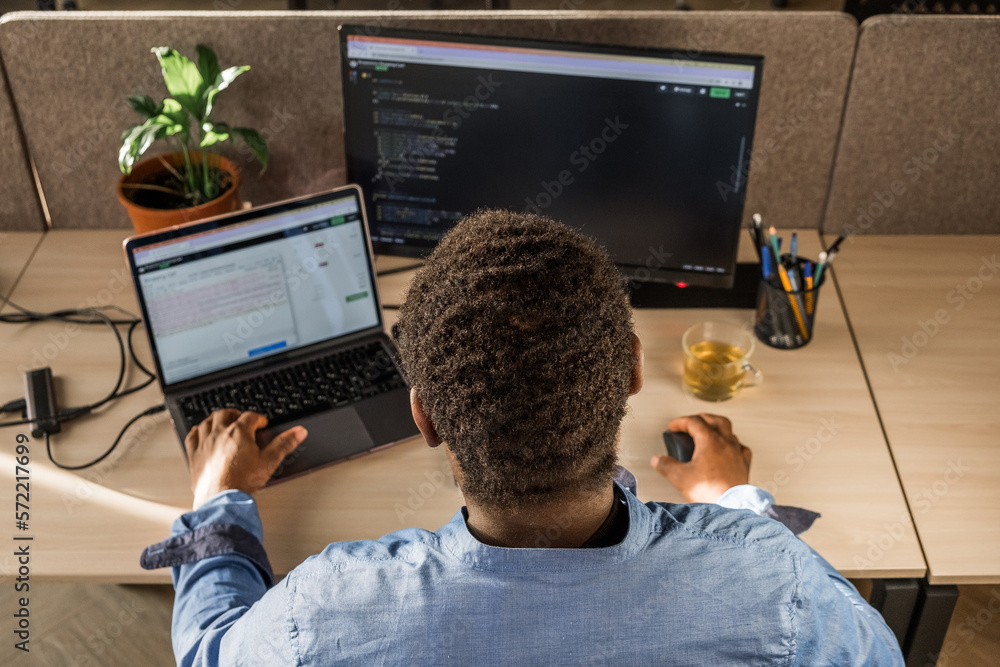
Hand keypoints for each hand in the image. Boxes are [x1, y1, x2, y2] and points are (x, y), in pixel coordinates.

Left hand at [185, 409, 306, 508]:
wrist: (221, 498)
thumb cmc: (243, 481)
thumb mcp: (270, 461)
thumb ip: (284, 444)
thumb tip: (298, 432)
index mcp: (239, 432)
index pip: (250, 417)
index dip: (258, 418)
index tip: (262, 423)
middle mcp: (219, 434)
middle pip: (225, 414)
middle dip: (234, 413)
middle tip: (240, 416)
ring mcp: (205, 444)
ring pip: (207, 422)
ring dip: (215, 419)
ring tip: (221, 420)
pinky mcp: (195, 456)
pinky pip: (192, 437)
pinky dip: (196, 431)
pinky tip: (198, 431)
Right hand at [650, 414, 750, 502]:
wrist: (731, 506)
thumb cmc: (709, 490)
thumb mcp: (680, 477)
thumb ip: (666, 466)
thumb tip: (658, 460)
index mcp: (709, 440)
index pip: (694, 422)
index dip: (681, 422)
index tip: (674, 427)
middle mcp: (725, 442)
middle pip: (715, 420)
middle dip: (701, 418)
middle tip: (692, 423)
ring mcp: (737, 452)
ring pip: (729, 431)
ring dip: (717, 429)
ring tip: (709, 434)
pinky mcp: (744, 464)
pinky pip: (741, 447)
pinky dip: (733, 445)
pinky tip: (729, 450)